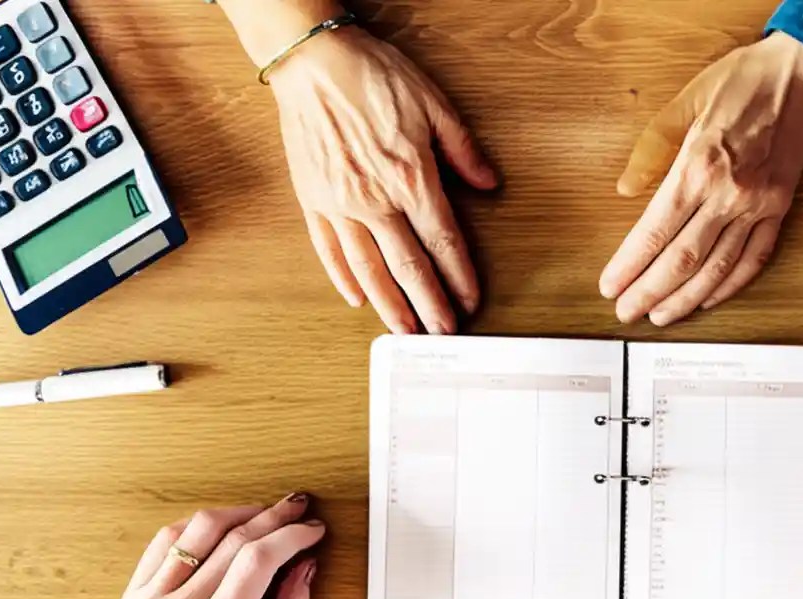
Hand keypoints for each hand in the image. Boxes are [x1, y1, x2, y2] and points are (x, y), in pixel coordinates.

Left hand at [119, 494, 325, 598]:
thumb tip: (305, 568)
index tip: (312, 529)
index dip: (291, 535)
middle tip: (298, 509)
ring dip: (238, 512)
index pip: (258, 560)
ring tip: (263, 514)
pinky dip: (197, 525)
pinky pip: (166, 540)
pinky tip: (221, 526)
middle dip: (274, 517)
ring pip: (198, 529)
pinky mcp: (134, 594)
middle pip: (233, 538)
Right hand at [220, 0, 498, 334]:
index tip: (470, 299)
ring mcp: (339, 204)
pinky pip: (329, 250)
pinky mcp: (312, 200)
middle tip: (442, 332)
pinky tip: (357, 297)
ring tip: (404, 330)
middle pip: (408, 265)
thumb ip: (463, 149)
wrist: (312, 61)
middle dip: (429, 304)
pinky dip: (344, 278)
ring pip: (369, 268)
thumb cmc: (370, 76)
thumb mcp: (433, 104)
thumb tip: (490, 182)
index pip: (443, 240)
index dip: (459, 275)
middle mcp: (374, 199)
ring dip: (389, 304)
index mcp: (410, 177)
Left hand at [601, 32, 802, 325]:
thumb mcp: (685, 101)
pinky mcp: (780, 207)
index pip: (654, 231)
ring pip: (717, 267)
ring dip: (686, 298)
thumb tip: (626, 188)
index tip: (610, 286)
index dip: (629, 265)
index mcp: (698, 167)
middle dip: (649, 291)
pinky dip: (731, 283)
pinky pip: (754, 257)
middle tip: (626, 311)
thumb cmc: (743, 80)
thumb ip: (652, 148)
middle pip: (682, 259)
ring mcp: (758, 205)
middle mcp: (729, 193)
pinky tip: (709, 297)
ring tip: (661, 315)